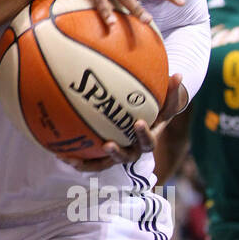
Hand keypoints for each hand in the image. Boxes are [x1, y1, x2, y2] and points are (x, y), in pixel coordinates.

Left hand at [60, 73, 187, 172]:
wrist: (144, 118)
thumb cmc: (155, 107)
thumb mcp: (164, 99)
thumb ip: (172, 90)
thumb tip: (179, 75)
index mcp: (147, 140)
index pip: (149, 142)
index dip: (145, 135)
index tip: (138, 123)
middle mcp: (132, 151)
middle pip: (126, 158)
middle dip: (117, 153)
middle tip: (108, 145)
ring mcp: (115, 154)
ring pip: (102, 164)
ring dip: (88, 164)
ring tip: (71, 159)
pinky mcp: (101, 155)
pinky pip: (88, 160)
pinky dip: (76, 158)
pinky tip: (59, 152)